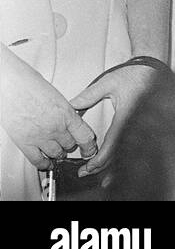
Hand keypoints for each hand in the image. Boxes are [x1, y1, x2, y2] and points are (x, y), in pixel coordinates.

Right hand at [0, 48, 97, 169]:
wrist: (12, 85)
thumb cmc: (30, 84)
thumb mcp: (56, 96)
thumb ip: (64, 110)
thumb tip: (67, 116)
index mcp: (67, 113)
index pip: (85, 136)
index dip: (89, 145)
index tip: (89, 148)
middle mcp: (56, 127)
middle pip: (70, 145)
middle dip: (71, 144)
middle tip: (68, 142)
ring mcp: (40, 136)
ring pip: (56, 154)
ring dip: (58, 153)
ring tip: (58, 152)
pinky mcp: (25, 142)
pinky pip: (37, 160)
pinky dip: (43, 164)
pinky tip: (46, 163)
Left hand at [68, 63, 159, 177]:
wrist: (155, 70)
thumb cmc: (136, 74)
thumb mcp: (109, 82)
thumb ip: (88, 95)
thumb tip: (70, 106)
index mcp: (128, 113)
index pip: (114, 142)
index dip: (100, 158)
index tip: (88, 166)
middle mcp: (138, 123)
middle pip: (121, 154)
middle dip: (103, 167)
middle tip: (86, 172)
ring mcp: (145, 126)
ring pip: (130, 154)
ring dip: (114, 167)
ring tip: (101, 176)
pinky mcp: (147, 128)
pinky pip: (136, 148)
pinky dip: (125, 159)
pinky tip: (117, 167)